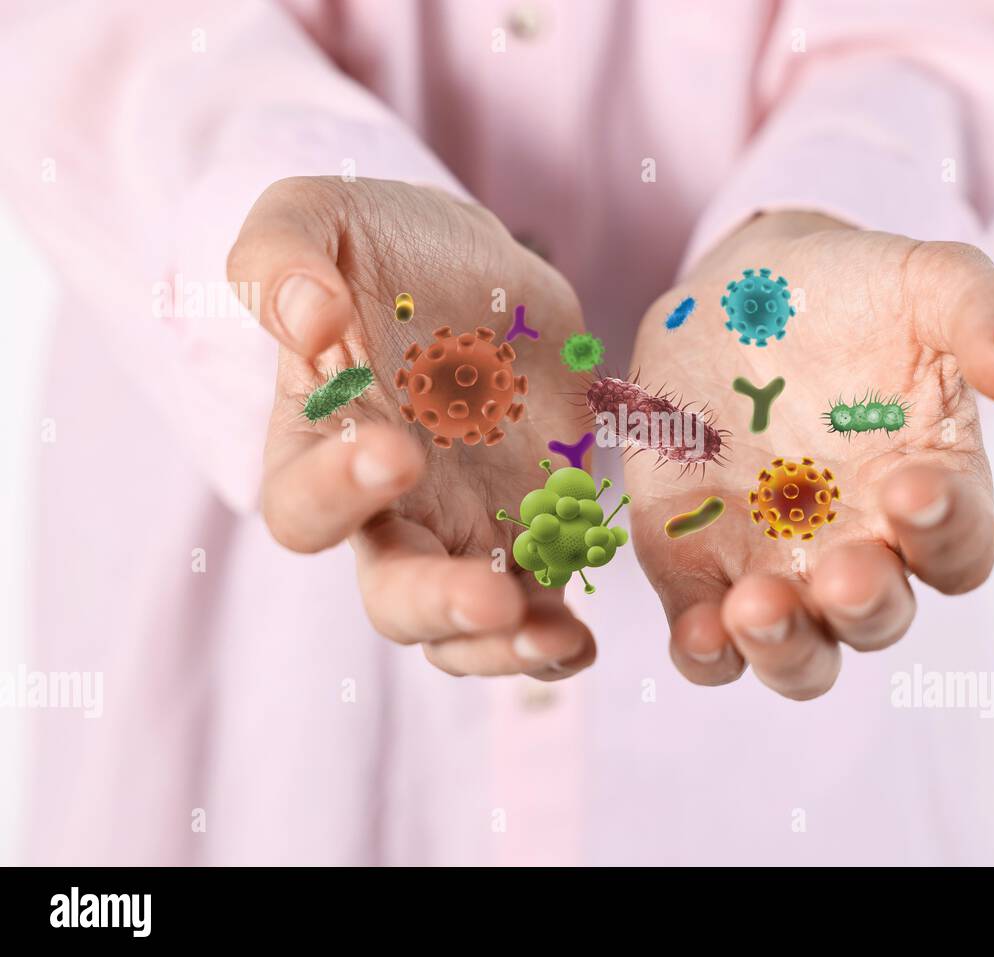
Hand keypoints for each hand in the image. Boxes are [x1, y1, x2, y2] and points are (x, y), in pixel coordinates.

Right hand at [228, 177, 596, 678]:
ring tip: (555, 637)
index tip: (398, 450)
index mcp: (319, 445)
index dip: (339, 492)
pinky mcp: (532, 524)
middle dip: (438, 603)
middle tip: (491, 596)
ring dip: (504, 644)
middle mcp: (387, 507)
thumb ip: (283, 258)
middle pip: (393, 594)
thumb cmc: (380, 246)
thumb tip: (307, 320)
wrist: (471, 266)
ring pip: (464, 625)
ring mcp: (464, 525)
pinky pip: (537, 603)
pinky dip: (555, 633)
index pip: (303, 504)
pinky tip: (581, 638)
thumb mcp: (318, 219)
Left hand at [626, 211, 993, 698]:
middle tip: (843, 574)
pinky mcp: (700, 573)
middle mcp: (862, 549)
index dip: (947, 530)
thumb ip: (986, 313)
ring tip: (756, 609)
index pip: (960, 546)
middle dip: (866, 604)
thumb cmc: (852, 294)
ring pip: (800, 651)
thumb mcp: (926, 281)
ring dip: (786, 647)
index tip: (913, 487)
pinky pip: (710, 642)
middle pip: (880, 616)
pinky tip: (701, 631)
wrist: (737, 294)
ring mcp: (779, 569)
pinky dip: (708, 652)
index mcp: (930, 493)